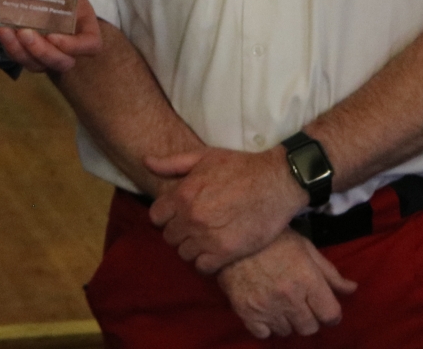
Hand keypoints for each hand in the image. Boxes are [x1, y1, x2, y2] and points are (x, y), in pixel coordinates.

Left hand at [0, 0, 103, 73]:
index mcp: (82, 26)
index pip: (90, 46)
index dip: (76, 47)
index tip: (55, 36)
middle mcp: (67, 44)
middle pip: (63, 62)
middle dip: (44, 52)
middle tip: (27, 32)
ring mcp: (47, 53)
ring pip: (40, 65)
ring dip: (25, 52)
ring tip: (11, 31)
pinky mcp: (29, 55)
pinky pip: (22, 59)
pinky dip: (11, 48)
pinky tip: (2, 30)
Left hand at [143, 146, 306, 273]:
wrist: (277, 181)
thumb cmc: (241, 166)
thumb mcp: (204, 157)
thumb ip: (172, 163)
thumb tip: (145, 162)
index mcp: (183, 194)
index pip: (155, 217)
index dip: (166, 217)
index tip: (178, 215)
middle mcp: (191, 217)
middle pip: (169, 237)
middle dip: (179, 232)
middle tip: (195, 227)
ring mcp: (207, 236)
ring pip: (184, 254)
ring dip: (193, 248)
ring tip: (206, 239)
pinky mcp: (226, 252)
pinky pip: (203, 267)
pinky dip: (206, 262)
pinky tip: (216, 251)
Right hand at [217, 231, 358, 339]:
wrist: (232, 235)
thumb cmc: (273, 238)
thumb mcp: (306, 248)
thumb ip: (330, 273)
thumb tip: (352, 289)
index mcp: (308, 279)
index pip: (331, 315)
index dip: (330, 313)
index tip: (323, 306)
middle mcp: (289, 297)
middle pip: (309, 328)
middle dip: (309, 317)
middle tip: (300, 303)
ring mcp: (267, 307)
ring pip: (287, 332)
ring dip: (287, 320)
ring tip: (280, 302)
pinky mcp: (246, 312)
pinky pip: (264, 334)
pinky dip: (266, 325)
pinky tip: (265, 309)